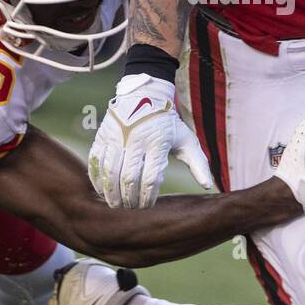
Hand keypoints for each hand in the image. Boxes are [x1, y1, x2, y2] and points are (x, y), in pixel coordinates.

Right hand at [88, 73, 214, 207]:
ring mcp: (117, 136)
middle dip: (128, 198)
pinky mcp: (103, 134)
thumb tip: (208, 186)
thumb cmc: (168, 123)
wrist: (145, 95)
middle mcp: (136, 139)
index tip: (147, 207)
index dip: (147, 197)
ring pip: (110, 171)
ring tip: (115, 204)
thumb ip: (198, 163)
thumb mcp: (187, 139)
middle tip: (130, 208)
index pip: (150, 178)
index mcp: (158, 142)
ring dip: (110, 192)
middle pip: (128, 177)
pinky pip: (96, 160)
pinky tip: (101, 190)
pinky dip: (96, 178)